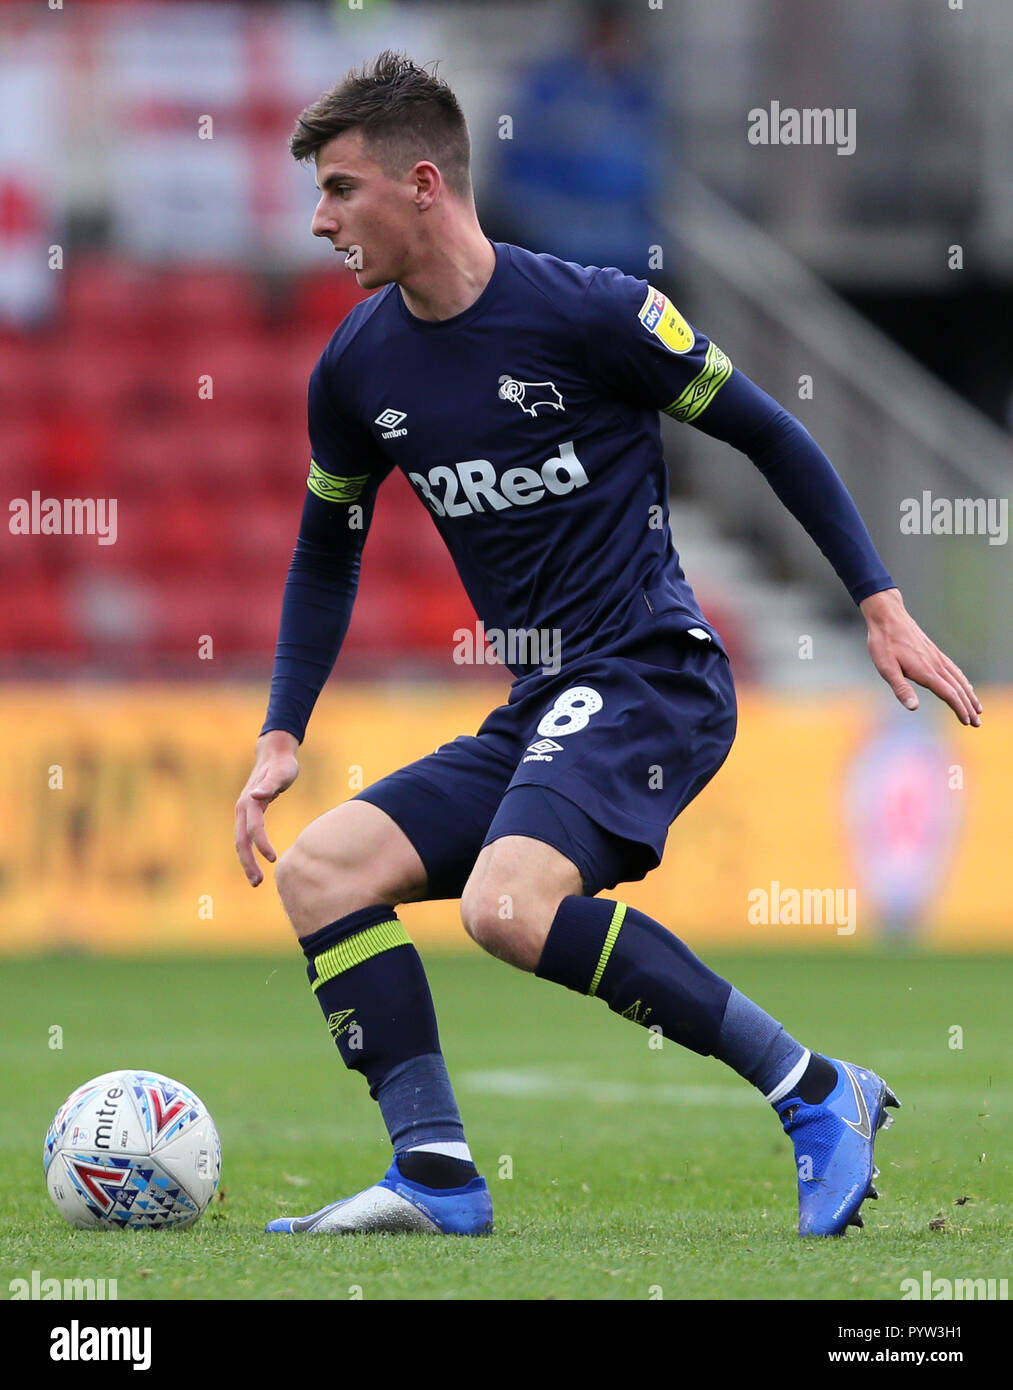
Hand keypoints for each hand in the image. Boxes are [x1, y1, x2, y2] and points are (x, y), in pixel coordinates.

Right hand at [234, 730, 299, 885]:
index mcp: (249, 802)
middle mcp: (243, 809)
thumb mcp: (280, 773)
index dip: (262, 844)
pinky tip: (257, 863)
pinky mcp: (250, 814)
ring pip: (241, 841)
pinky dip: (250, 851)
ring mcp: (244, 812)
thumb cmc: (282, 765)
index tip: (273, 859)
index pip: (253, 829)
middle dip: (248, 862)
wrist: (275, 754)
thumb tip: (256, 796)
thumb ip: (269, 784)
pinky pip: (246, 837)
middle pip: (241, 840)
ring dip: (247, 861)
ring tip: (256, 881)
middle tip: (258, 883)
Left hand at [861, 588, 981, 726]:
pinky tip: (965, 685)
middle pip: (958, 689)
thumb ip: (901, 688)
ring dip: (969, 695)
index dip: (959, 709)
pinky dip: (963, 681)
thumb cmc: (883, 643)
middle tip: (977, 723)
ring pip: (959, 679)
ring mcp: (937, 657)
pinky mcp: (934, 652)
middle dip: (969, 707)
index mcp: (925, 672)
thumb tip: (914, 708)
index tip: (968, 722)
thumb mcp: (886, 668)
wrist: (888, 617)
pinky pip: (954, 669)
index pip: (949, 694)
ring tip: (977, 708)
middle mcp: (935, 665)